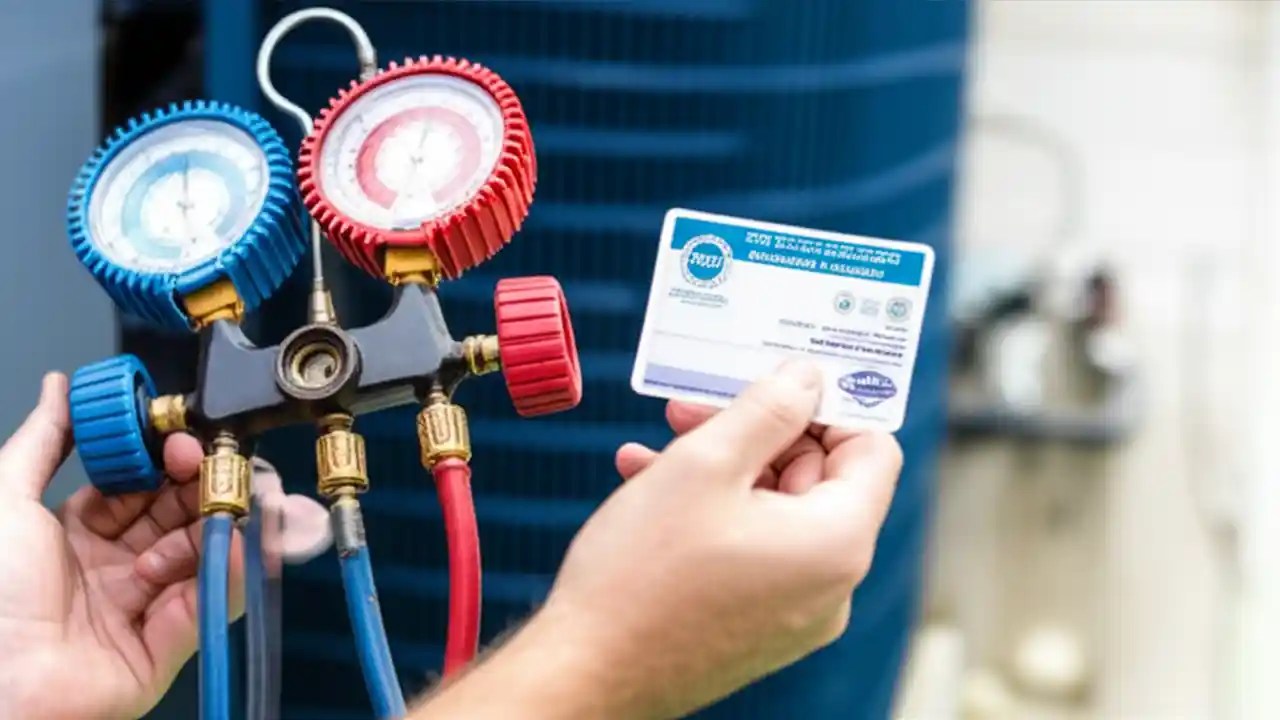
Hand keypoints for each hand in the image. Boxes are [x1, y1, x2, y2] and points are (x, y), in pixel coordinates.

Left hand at [0, 373, 243, 718]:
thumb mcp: (7, 499)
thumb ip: (43, 439)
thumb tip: (60, 387)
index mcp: (73, 537)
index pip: (137, 487)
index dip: (162, 461)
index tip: (181, 440)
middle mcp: (111, 569)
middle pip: (173, 516)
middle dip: (198, 487)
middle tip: (215, 465)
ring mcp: (140, 607)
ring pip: (197, 554)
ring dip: (214, 526)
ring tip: (225, 506)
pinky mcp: (164, 647)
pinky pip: (208, 605)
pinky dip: (228, 575)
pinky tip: (235, 549)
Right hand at [417, 361, 901, 718]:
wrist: (586, 672)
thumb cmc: (641, 573)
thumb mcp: (705, 464)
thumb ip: (767, 409)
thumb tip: (807, 376)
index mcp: (835, 543)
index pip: (873, 449)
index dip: (827, 405)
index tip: (776, 381)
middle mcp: (830, 586)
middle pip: (817, 477)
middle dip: (756, 433)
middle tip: (692, 408)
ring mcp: (794, 613)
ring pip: (775, 511)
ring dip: (722, 468)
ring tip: (657, 448)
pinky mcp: (758, 627)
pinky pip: (753, 550)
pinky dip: (712, 513)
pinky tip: (650, 488)